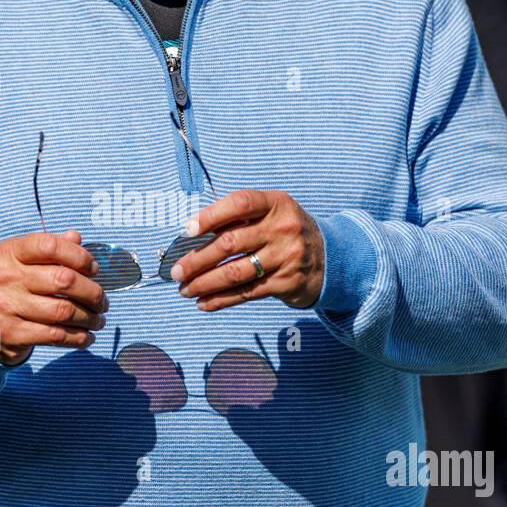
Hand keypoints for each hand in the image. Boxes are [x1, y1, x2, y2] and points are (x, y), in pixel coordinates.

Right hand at [0, 229, 107, 365]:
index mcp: (9, 252)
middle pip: (64, 280)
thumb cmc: (12, 285)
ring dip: (90, 318)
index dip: (80, 256)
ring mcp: (5, 307)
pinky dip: (78, 338)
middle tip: (102, 301)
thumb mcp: (23, 260)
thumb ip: (50, 247)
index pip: (50, 246)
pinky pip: (55, 336)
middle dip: (93, 292)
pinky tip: (87, 336)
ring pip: (64, 311)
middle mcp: (4, 277)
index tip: (94, 270)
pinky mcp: (11, 334)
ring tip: (98, 319)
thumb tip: (76, 238)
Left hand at [169, 189, 323, 310]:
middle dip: (196, 260)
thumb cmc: (286, 232)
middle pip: (230, 243)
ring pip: (234, 272)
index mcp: (276, 204)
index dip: (211, 215)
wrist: (330, 258)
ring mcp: (286, 257)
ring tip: (184, 289)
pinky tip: (203, 303)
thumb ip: (239, 218)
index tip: (187, 230)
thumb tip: (191, 232)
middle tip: (176, 271)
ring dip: (203, 283)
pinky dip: (220, 300)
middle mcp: (283, 229)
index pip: (240, 204)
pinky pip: (246, 293)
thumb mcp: (272, 213)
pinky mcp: (286, 283)